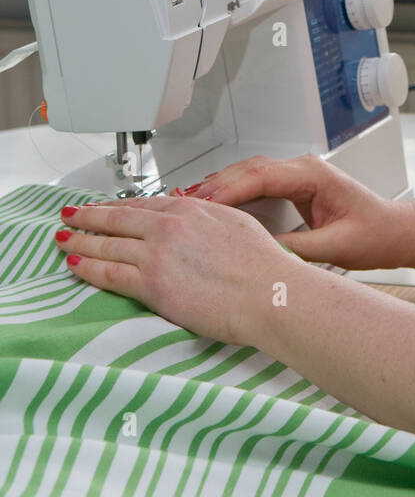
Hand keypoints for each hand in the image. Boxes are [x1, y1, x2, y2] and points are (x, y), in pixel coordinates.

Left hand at [54, 194, 299, 348]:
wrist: (269, 292)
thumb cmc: (262, 265)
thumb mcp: (236, 223)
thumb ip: (208, 218)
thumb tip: (198, 220)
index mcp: (190, 209)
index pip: (143, 204)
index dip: (118, 206)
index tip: (103, 207)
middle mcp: (169, 226)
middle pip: (116, 219)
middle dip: (88, 216)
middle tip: (70, 215)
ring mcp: (157, 254)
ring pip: (106, 243)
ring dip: (80, 240)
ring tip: (63, 239)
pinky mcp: (151, 284)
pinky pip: (109, 272)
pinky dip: (88, 266)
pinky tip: (75, 264)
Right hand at [183, 153, 414, 271]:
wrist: (397, 231)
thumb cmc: (376, 234)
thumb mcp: (335, 247)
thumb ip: (296, 249)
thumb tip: (258, 251)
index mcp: (314, 175)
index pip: (260, 176)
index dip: (228, 191)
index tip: (204, 206)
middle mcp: (304, 168)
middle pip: (249, 169)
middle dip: (216, 186)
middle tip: (186, 205)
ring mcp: (299, 174)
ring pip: (250, 173)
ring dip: (222, 187)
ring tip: (192, 206)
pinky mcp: (296, 185)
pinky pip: (259, 182)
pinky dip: (235, 193)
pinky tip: (217, 207)